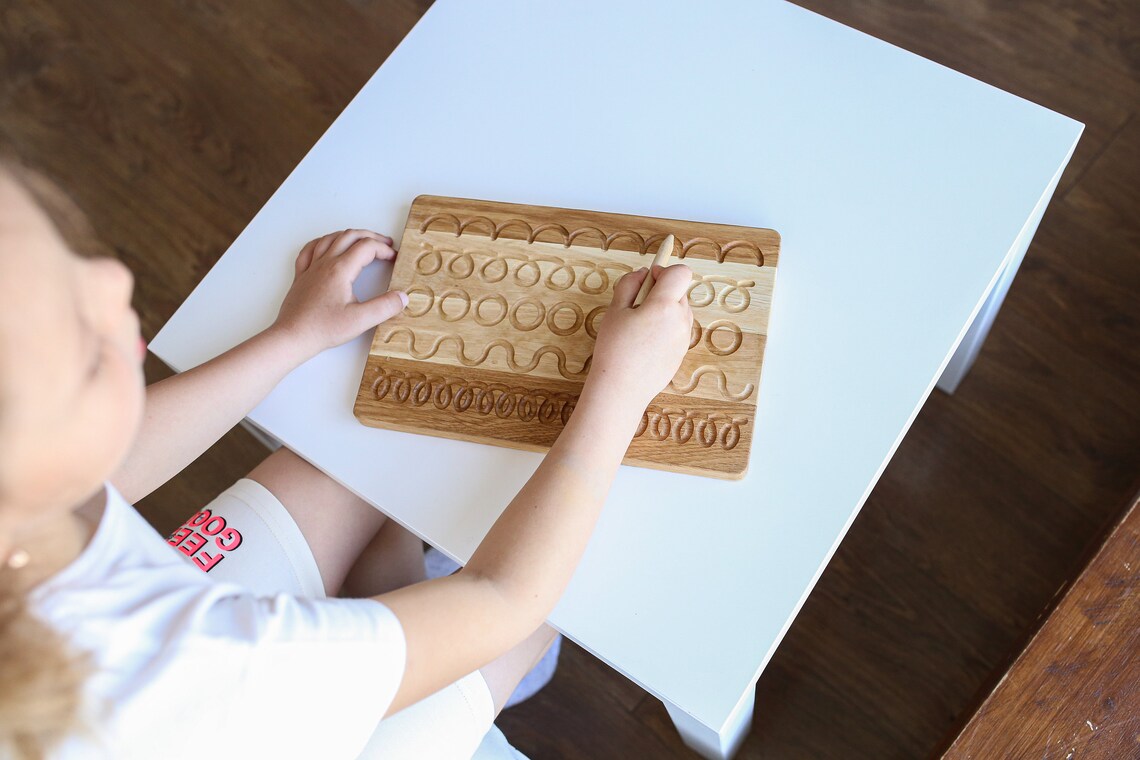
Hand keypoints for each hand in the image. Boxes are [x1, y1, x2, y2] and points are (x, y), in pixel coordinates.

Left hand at [271, 229, 407, 358]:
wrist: (292, 336)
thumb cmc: (322, 329)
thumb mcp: (360, 321)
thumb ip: (385, 307)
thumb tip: (402, 297)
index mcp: (340, 270)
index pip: (367, 247)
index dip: (384, 249)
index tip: (393, 258)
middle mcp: (325, 263)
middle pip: (350, 236)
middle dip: (371, 236)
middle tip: (385, 244)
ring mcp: (311, 267)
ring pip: (330, 238)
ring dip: (349, 235)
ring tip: (362, 240)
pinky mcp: (301, 276)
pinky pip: (310, 249)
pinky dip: (323, 242)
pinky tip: (327, 245)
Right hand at [585, 264, 692, 408]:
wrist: (622, 389)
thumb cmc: (615, 349)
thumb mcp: (615, 310)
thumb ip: (629, 284)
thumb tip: (643, 273)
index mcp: (665, 306)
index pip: (681, 273)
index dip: (664, 270)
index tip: (648, 280)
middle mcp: (681, 320)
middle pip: (680, 291)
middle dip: (661, 291)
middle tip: (637, 306)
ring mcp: (684, 337)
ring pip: (679, 310)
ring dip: (664, 309)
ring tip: (639, 327)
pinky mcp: (682, 351)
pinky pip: (677, 328)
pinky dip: (665, 326)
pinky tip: (646, 342)